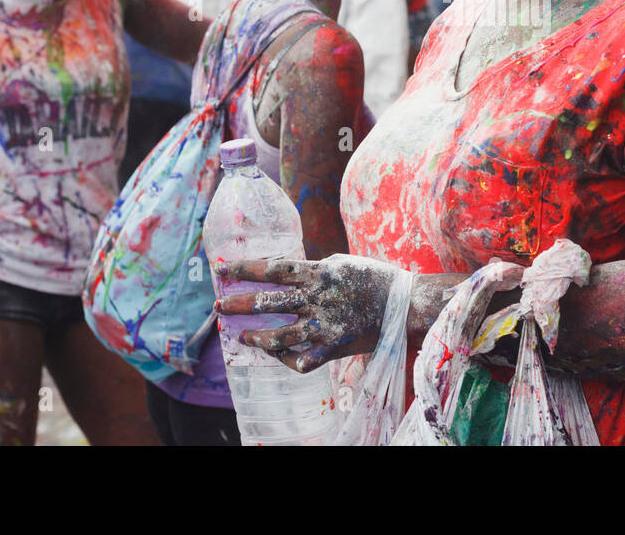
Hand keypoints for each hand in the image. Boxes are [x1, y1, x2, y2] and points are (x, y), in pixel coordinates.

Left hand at [215, 253, 399, 372]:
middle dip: (238, 304)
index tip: (222, 269)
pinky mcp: (333, 348)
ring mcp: (324, 326)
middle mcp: (317, 299)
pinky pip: (301, 361)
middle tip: (218, 306)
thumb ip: (314, 269)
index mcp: (319, 273)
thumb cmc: (374, 279)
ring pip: (278, 337)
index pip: (272, 268)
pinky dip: (287, 360)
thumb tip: (287, 270)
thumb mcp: (342, 263)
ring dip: (256, 338)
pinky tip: (279, 355)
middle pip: (267, 302)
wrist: (405, 305)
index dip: (244, 268)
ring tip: (242, 337)